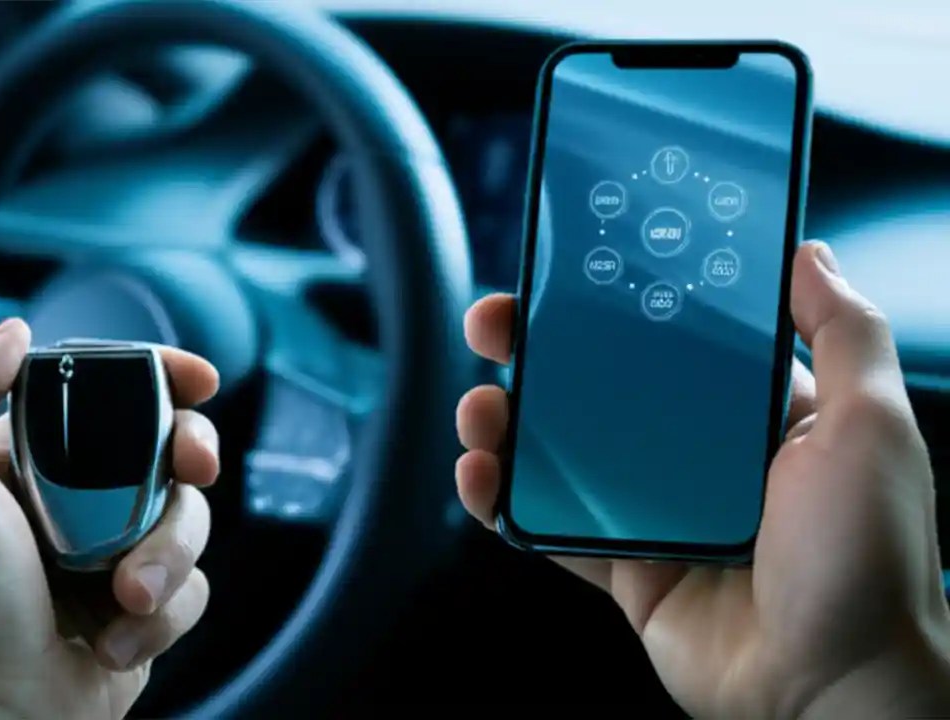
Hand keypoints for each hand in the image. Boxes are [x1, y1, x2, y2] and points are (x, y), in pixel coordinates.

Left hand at [0, 319, 220, 719]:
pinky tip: (117, 643)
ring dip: (167, 555)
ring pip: (189, 521)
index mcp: (24, 467)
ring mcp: (110, 562)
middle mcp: (72, 510)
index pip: (104, 399)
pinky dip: (162, 615)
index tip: (199, 379)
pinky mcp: (141, 615)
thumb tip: (12, 332)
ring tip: (126, 595)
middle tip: (195, 468)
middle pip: (166, 451)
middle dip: (191, 456)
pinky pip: (191, 590)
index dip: (160, 379)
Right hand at [456, 241, 949, 717]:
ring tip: (480, 410)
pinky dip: (503, 503)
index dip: (614, 297)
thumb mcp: (871, 428)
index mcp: (754, 412)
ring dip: (507, 423)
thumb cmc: (869, 562)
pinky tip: (479, 478)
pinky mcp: (621, 566)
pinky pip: (547, 526)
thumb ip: (845, 333)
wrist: (831, 690)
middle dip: (538, 350)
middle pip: (599, 386)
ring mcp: (653, 512)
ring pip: (560, 453)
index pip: (671, 335)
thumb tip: (806, 252)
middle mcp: (698, 455)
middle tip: (494, 325)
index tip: (569, 267)